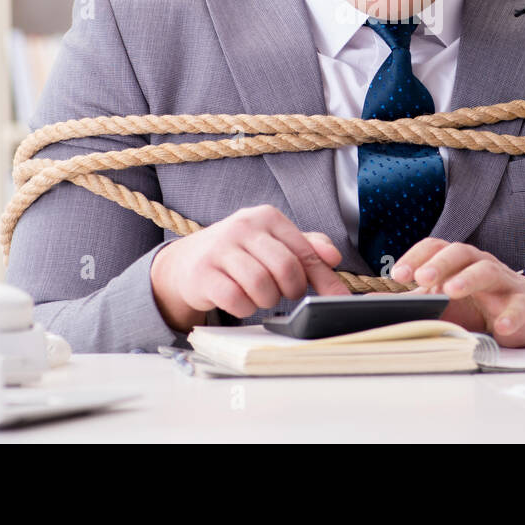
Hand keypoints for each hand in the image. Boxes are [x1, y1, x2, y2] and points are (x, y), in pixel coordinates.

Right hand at [150, 204, 346, 331]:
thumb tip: (334, 257)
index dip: (324, 280)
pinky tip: (242, 301)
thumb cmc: (240, 253)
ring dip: (267, 300)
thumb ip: (307, 248)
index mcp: (267, 216)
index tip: (337, 300)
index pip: (305, 251)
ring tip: (261, 295)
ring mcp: (221, 248)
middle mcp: (243, 226)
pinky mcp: (203, 273)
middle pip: (286, 269)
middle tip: (285, 294)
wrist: (187, 262)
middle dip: (292, 290)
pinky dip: (245, 308)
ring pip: (262, 286)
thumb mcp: (273, 242)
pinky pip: (236, 299)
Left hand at [389, 240, 524, 347]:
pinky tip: (500, 326)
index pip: (436, 247)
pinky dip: (509, 315)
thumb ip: (412, 299)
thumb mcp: (444, 299)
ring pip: (487, 270)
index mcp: (458, 261)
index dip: (416, 256)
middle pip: (461, 252)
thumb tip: (371, 301)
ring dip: (468, 279)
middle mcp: (480, 263)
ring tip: (451, 290)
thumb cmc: (479, 303)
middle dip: (439, 263)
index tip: (397, 274)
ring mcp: (503, 282)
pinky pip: (518, 306)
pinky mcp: (523, 303)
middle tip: (421, 278)